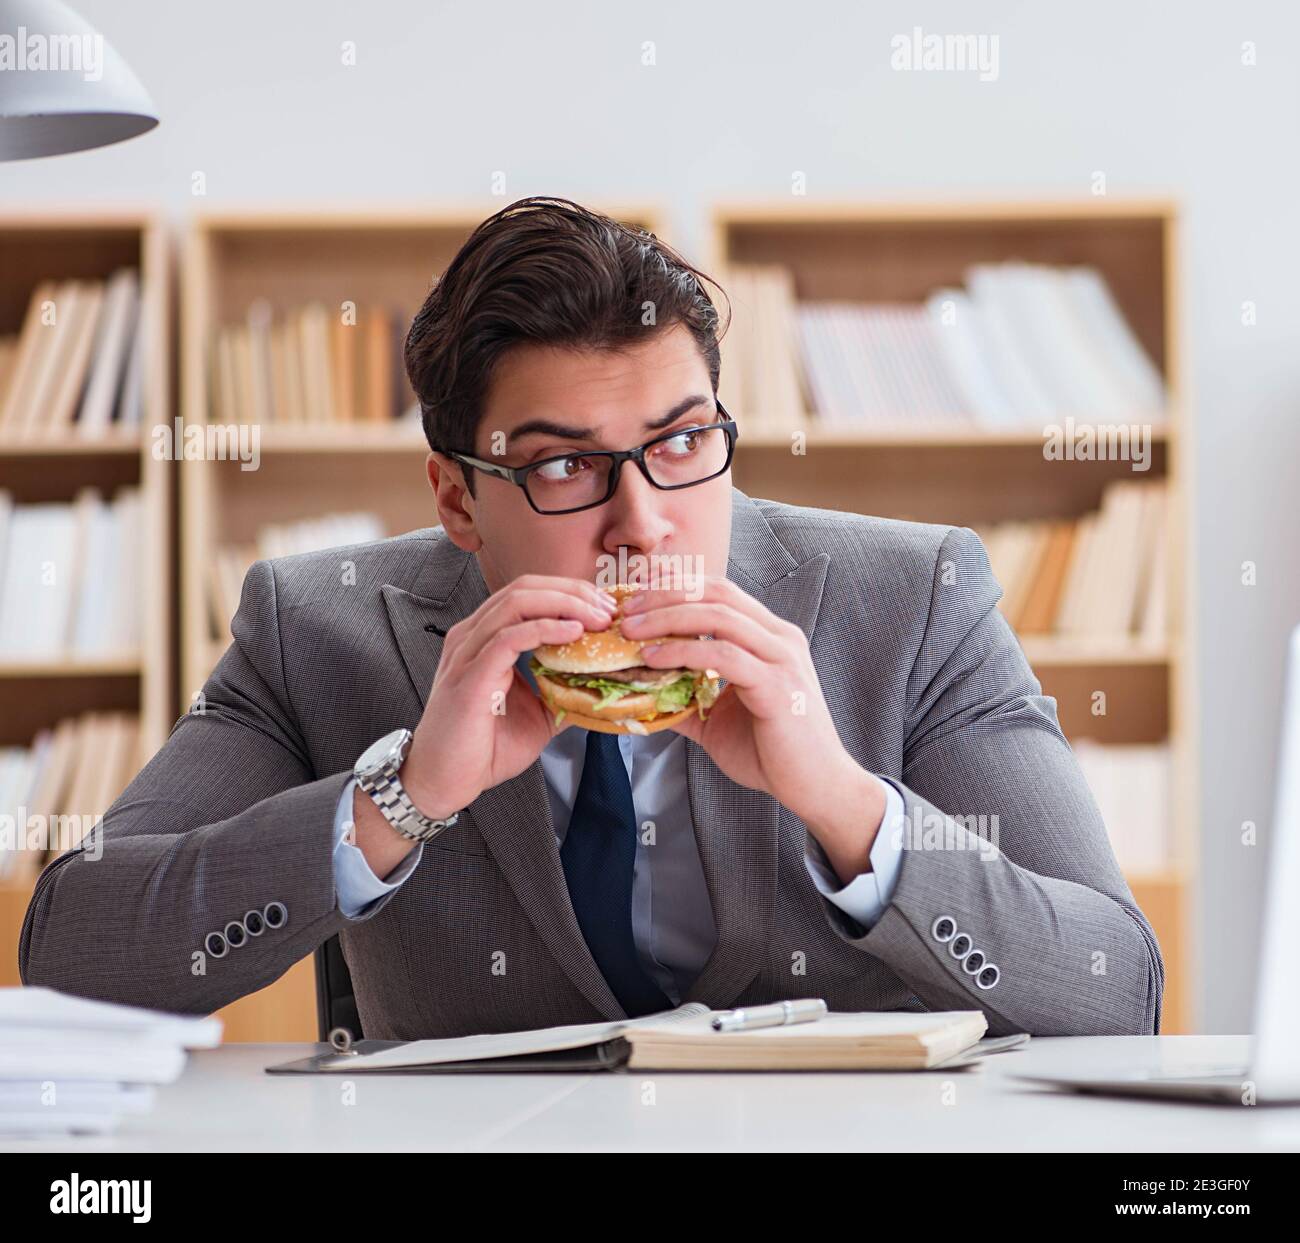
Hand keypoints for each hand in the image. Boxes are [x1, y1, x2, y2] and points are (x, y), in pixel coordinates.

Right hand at [401, 575, 617, 815]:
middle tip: (608, 609)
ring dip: (564, 605)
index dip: (570, 592)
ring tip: (597, 618)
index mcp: (485, 638)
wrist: (446, 780)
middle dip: (572, 592)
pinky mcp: (471, 674)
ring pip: (517, 603)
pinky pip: (509, 637)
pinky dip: (545, 628)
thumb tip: (601, 686)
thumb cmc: (482, 748)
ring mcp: (468, 652)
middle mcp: (472, 635)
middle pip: (525, 588)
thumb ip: (562, 691)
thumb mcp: (537, 713)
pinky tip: (572, 632)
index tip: (605, 608)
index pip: (529, 593)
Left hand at [620, 575, 866, 830]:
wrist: (816, 787)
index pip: (720, 594)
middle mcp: (779, 638)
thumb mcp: (718, 718)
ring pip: (718, 617)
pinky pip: (722, 656)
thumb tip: (643, 694)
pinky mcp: (776, 685)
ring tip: (631, 629)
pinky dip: (683, 652)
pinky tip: (654, 657)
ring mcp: (781, 659)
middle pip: (716, 594)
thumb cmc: (773, 753)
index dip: (677, 587)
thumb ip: (687, 699)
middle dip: (666, 594)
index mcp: (770, 638)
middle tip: (626, 608)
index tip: (637, 595)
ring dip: (667, 617)